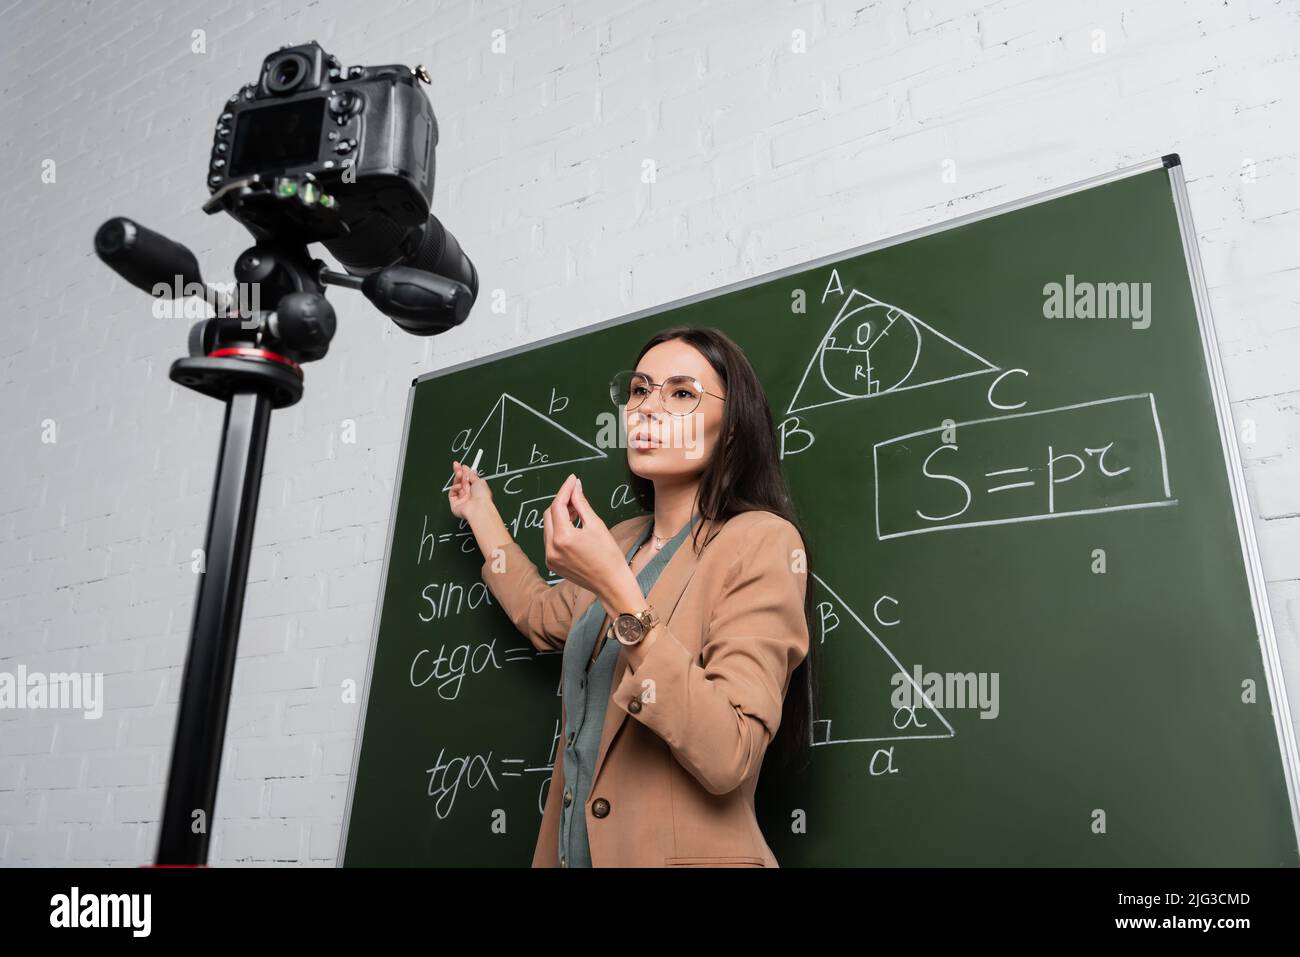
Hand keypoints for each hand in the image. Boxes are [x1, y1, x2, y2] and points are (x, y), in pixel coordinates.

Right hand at [448, 459, 493, 519]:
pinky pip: (452, 493)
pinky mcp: (455, 504)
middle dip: (459, 472)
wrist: (478, 507)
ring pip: (456, 486)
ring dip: (457, 478)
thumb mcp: (479, 481)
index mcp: (477, 490)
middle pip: (461, 481)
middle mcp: (469, 495)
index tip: (462, 466)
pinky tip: (459, 487)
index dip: (465, 472)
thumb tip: (469, 470)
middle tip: (456, 465)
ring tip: (460, 473)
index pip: (468, 479)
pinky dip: (454, 488)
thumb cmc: (482, 496)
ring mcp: (462, 499)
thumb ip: (472, 475)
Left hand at [543, 473, 630, 601]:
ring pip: (548, 527)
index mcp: (563, 538)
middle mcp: (551, 548)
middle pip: (549, 515)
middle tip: (576, 497)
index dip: (565, 490)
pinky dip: (559, 530)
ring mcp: (549, 558)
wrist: (611, 583)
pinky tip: (573, 528)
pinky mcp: (551, 564)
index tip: (573, 479)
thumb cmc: (608, 555)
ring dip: (559, 516)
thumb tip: (575, 487)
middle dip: (561, 503)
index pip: (558, 506)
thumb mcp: (596, 524)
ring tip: (577, 513)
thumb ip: (581, 503)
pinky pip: (550, 540)